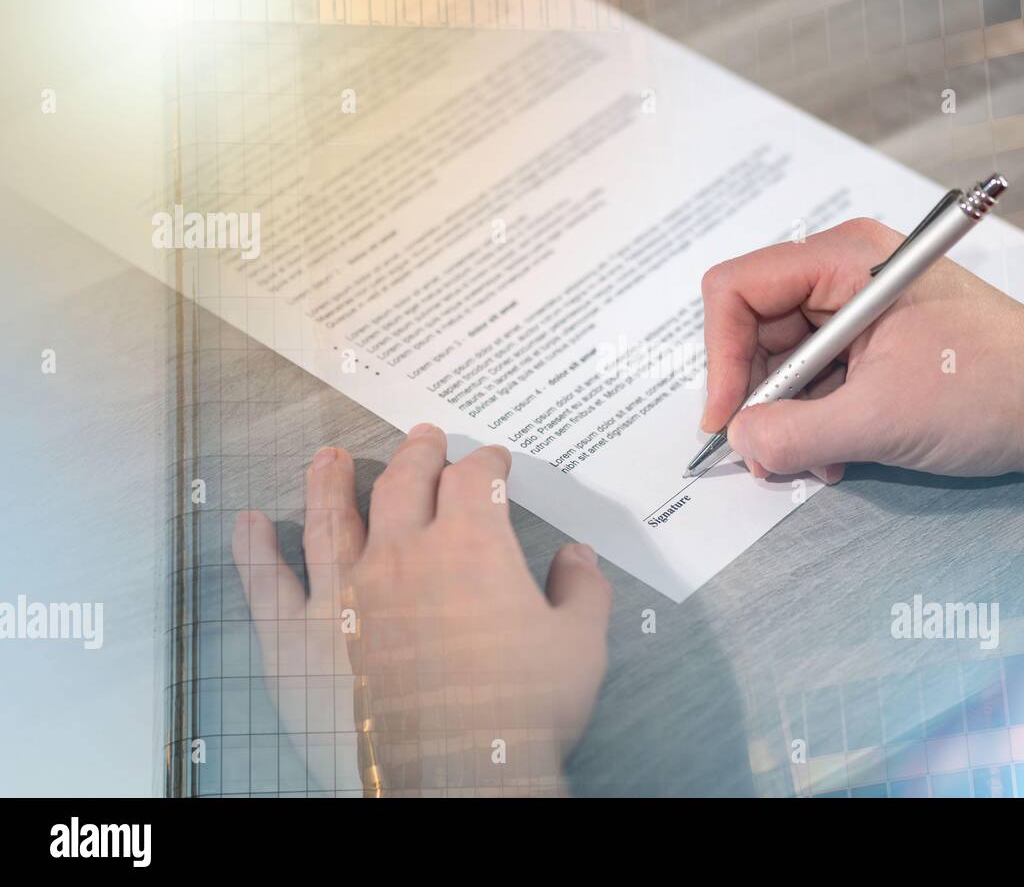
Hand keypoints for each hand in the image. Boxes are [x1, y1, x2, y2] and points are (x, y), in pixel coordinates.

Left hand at [232, 425, 611, 794]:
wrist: (455, 779)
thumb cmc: (521, 713)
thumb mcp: (579, 648)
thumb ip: (582, 592)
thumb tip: (576, 558)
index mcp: (471, 546)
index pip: (475, 480)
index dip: (486, 463)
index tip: (492, 462)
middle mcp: (402, 552)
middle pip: (404, 482)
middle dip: (418, 454)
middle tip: (422, 438)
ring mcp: (342, 590)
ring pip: (331, 516)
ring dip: (330, 480)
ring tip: (329, 457)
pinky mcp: (297, 635)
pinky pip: (266, 581)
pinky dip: (254, 549)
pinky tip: (248, 523)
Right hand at [700, 219, 1023, 478]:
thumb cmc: (995, 389)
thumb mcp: (882, 419)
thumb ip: (797, 432)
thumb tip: (740, 442)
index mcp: (845, 259)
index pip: (738, 290)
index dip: (720, 356)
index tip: (726, 419)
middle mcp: (845, 274)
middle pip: (754, 328)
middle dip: (756, 397)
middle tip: (765, 454)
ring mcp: (859, 308)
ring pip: (783, 361)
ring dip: (788, 417)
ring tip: (817, 459)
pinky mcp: (873, 342)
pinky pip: (816, 377)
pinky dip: (814, 418)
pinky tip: (837, 452)